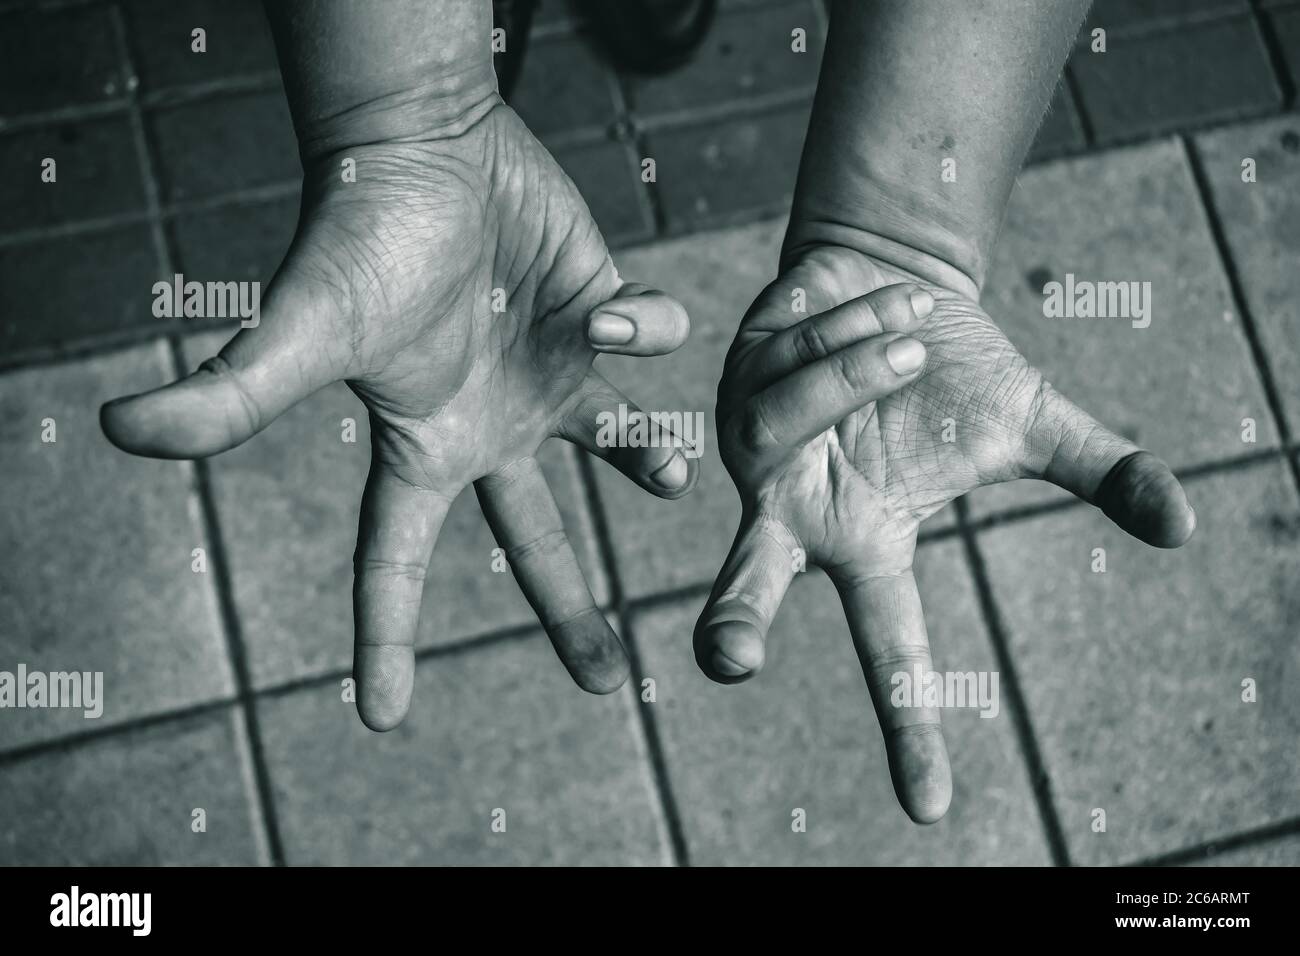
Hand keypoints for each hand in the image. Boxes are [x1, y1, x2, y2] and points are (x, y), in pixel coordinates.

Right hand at [101, 102, 695, 729]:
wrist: (425, 141)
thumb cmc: (360, 232)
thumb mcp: (305, 327)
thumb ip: (233, 392)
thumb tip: (119, 430)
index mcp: (421, 445)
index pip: (391, 561)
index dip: (384, 638)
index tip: (381, 716)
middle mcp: (491, 425)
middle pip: (534, 541)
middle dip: (569, 611)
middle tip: (608, 685)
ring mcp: (551, 376)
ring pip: (617, 450)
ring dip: (647, 463)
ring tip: (666, 475)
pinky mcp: (599, 317)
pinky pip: (647, 347)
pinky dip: (647, 337)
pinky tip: (620, 319)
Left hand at [696, 243, 1194, 821]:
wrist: (896, 283)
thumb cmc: (959, 370)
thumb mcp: (1031, 422)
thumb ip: (1099, 473)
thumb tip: (1185, 524)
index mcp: (869, 539)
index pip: (892, 643)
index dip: (910, 721)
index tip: (928, 803)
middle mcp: (801, 511)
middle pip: (755, 579)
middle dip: (739, 618)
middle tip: (730, 662)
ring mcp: (756, 454)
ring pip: (793, 421)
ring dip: (866, 370)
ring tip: (911, 336)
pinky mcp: (734, 389)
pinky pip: (787, 362)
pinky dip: (849, 328)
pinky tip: (873, 313)